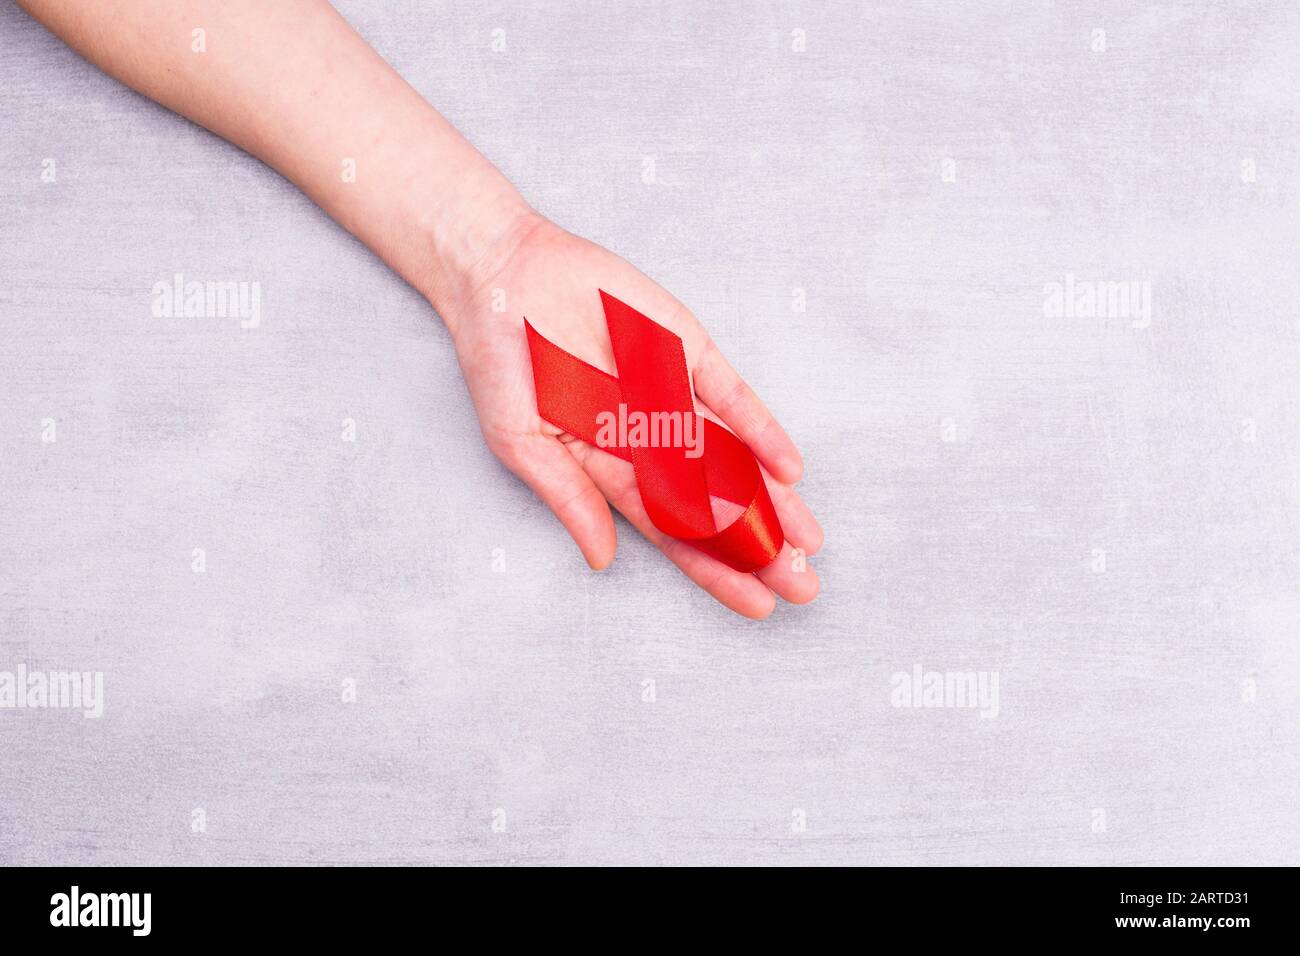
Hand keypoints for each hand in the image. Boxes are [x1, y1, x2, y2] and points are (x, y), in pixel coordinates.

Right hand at [445, 213, 822, 617]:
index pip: (672, 531)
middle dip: (757, 546)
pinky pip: (729, 395)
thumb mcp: (522, 440)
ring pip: (731, 458)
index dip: (713, 568)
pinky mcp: (683, 349)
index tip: (756, 603)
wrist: (502, 276)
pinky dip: (758, 430)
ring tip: (809, 540)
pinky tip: (786, 468)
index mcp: (610, 468)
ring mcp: (670, 394)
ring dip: (770, 500)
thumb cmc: (500, 362)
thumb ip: (567, 496)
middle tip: (802, 583)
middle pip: (713, 504)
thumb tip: (603, 558)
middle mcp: (649, 438)